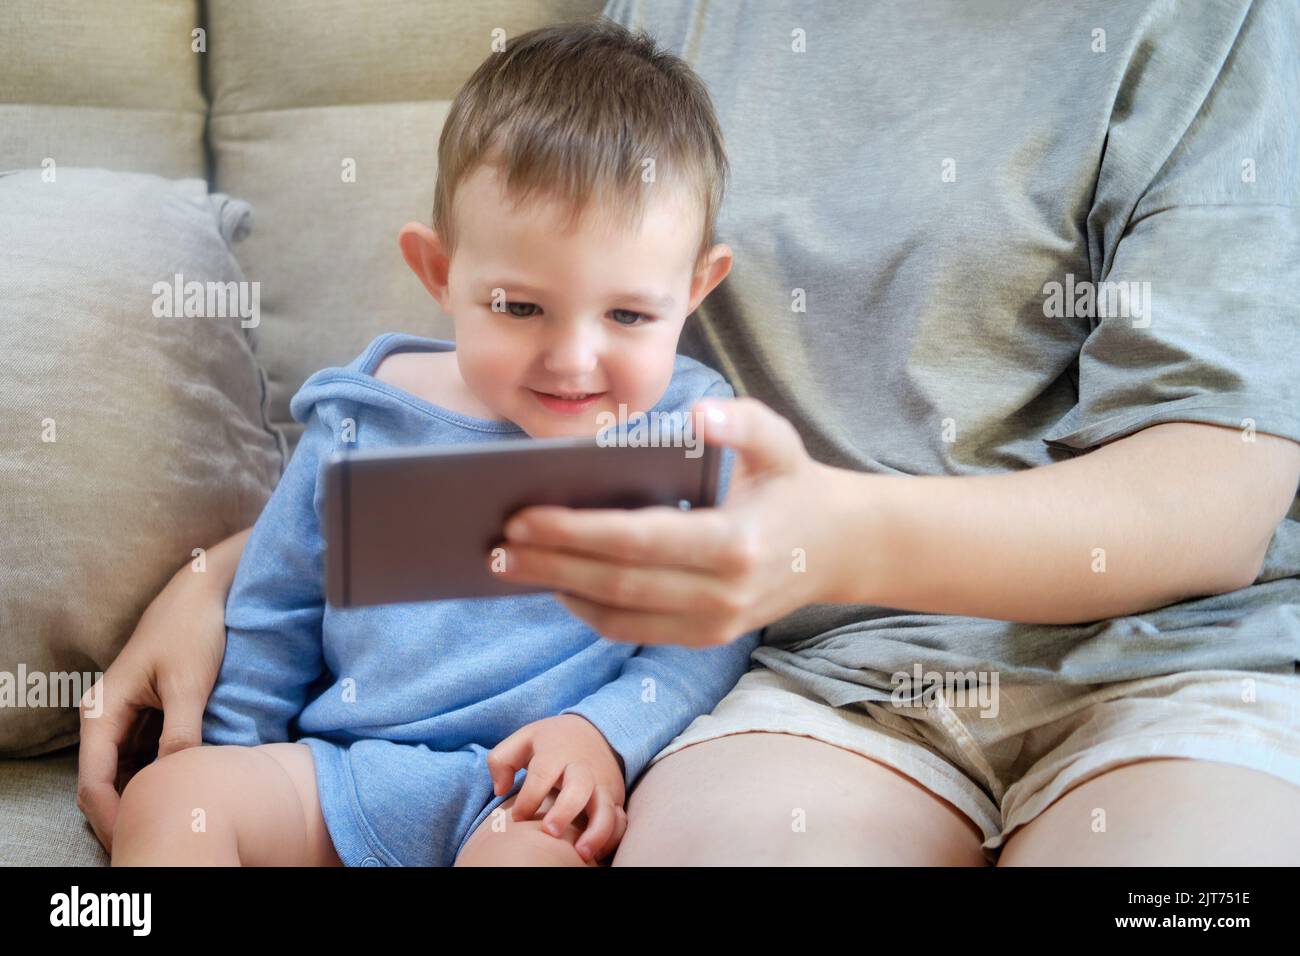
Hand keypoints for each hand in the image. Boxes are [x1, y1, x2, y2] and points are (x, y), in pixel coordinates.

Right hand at [77, 551, 234, 853]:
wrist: (206, 592)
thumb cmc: (194, 631)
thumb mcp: (189, 684)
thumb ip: (179, 734)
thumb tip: (175, 780)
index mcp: (103, 710)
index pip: (94, 781)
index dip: (113, 816)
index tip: (138, 839)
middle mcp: (107, 716)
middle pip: (106, 782)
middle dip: (127, 812)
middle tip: (160, 837)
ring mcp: (126, 716)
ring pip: (127, 771)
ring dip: (144, 795)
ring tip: (174, 818)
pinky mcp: (148, 713)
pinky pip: (145, 756)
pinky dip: (158, 774)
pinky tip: (183, 787)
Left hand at [486, 714, 627, 862]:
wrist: (596, 730)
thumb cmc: (553, 741)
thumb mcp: (524, 738)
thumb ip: (501, 760)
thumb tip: (500, 789)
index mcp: (556, 752)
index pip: (542, 774)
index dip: (528, 798)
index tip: (517, 817)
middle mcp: (582, 768)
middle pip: (578, 788)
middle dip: (565, 811)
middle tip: (550, 832)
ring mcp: (602, 784)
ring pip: (606, 808)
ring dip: (596, 832)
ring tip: (581, 853)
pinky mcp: (616, 797)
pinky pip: (620, 820)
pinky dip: (612, 838)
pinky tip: (595, 854)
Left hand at [490, 396, 842, 645]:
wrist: (836, 548)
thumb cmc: (792, 482)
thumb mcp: (779, 440)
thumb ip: (741, 422)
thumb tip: (697, 417)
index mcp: (735, 545)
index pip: (637, 541)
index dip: (575, 533)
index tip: (523, 516)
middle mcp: (721, 595)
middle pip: (614, 584)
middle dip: (549, 565)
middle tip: (495, 545)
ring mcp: (712, 625)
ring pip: (615, 616)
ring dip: (557, 591)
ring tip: (508, 565)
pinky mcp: (703, 637)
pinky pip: (630, 630)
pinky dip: (585, 609)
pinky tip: (552, 582)